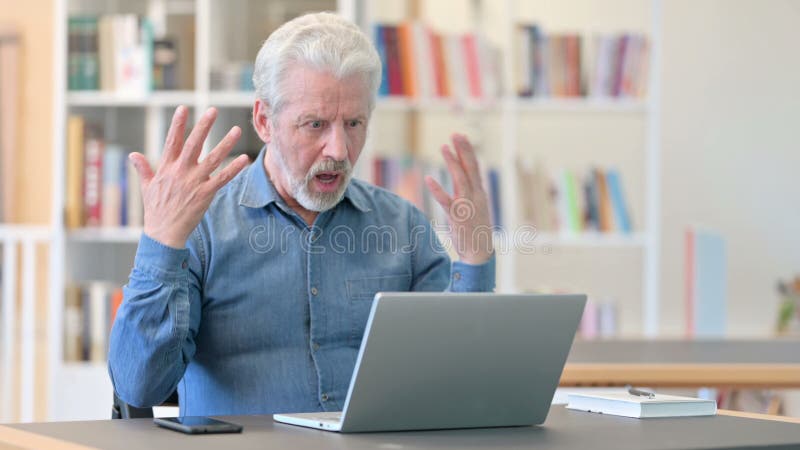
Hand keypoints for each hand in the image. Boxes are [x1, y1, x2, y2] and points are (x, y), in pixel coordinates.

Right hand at [129, 106, 249, 248]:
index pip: (172, 141)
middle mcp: (180, 171)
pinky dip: (234, 168)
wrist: (163, 233)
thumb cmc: (155, 210)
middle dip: (204, 126)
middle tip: (213, 110)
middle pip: (194, 144)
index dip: (178, 124)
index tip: (183, 108)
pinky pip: (222, 178)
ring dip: (225, 143)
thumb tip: (133, 155)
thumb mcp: (146, 187)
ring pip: (213, 158)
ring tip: (236, 130)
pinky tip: (244, 158)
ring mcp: (193, 182)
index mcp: (166, 167)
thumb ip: (143, 169)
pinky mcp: (205, 194)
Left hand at [424, 134, 493, 264]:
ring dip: (452, 162)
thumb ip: (467, 190)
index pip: (474, 167)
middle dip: (463, 150)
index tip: (461, 136)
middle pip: (470, 168)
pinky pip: (446, 201)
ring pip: (460, 179)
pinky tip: (428, 178)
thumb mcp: (474, 205)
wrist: (480, 252)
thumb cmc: (475, 229)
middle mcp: (475, 196)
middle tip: (456, 134)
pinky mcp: (457, 217)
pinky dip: (437, 189)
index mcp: (479, 193)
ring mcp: (467, 206)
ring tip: (444, 147)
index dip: (467, 151)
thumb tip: (460, 174)